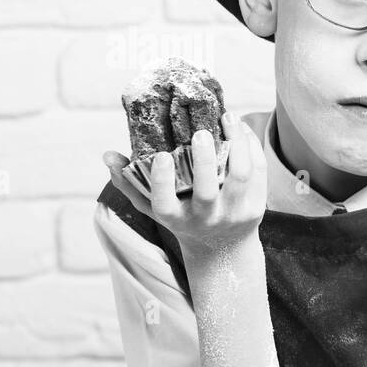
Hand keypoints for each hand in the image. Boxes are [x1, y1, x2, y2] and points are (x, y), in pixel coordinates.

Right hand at [103, 111, 266, 254]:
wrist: (223, 248)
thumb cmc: (182, 219)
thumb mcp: (153, 208)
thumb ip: (130, 183)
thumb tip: (108, 155)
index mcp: (175, 218)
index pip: (164, 203)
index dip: (161, 181)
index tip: (161, 155)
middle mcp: (205, 219)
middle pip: (207, 192)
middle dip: (205, 160)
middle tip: (201, 132)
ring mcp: (234, 214)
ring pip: (241, 177)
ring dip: (237, 145)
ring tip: (229, 117)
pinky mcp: (257, 207)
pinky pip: (258, 173)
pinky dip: (251, 148)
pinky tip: (242, 129)